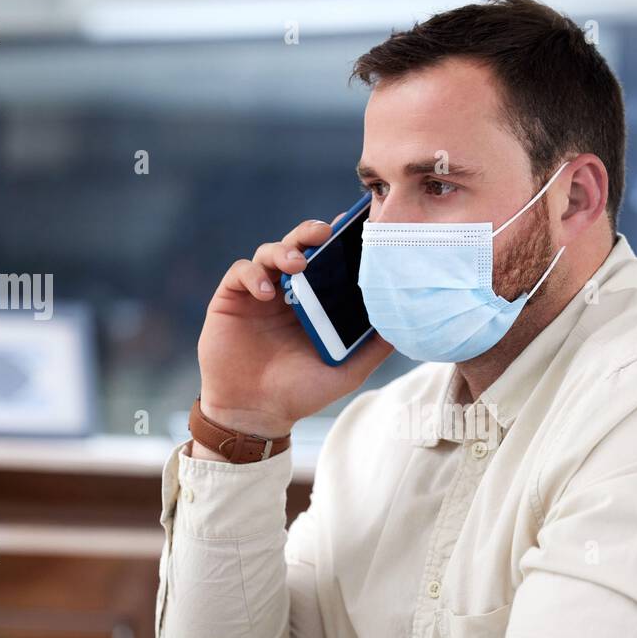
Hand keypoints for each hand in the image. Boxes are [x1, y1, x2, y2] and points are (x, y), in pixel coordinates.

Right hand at [197, 217, 393, 440]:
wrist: (256, 413)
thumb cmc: (301, 393)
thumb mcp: (347, 371)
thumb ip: (374, 347)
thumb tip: (405, 323)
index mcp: (316, 302)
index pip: (328, 260)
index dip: (339, 240)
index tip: (354, 224)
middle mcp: (288, 292)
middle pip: (299, 245)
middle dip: (311, 232)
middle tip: (325, 233)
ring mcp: (259, 293)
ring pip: (269, 251)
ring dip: (284, 250)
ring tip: (298, 264)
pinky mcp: (231, 299)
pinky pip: (240, 271)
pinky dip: (254, 274)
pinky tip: (267, 292)